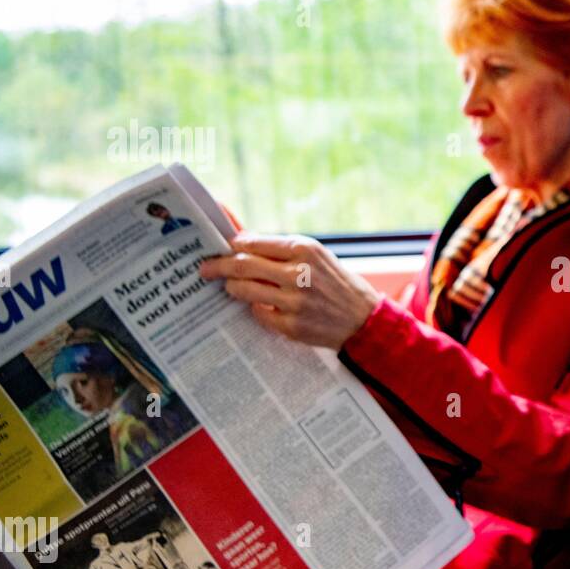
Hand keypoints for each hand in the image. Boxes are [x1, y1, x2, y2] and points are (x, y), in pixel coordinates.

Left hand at [199, 233, 382, 349]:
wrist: (364, 319)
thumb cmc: (338, 284)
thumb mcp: (318, 256)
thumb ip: (284, 250)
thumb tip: (244, 243)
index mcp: (305, 250)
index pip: (254, 243)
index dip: (232, 246)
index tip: (222, 248)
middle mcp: (299, 273)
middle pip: (242, 266)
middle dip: (218, 266)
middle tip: (205, 269)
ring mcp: (294, 301)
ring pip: (244, 290)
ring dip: (232, 288)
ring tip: (230, 288)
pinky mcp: (292, 325)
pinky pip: (258, 313)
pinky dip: (256, 308)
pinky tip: (260, 306)